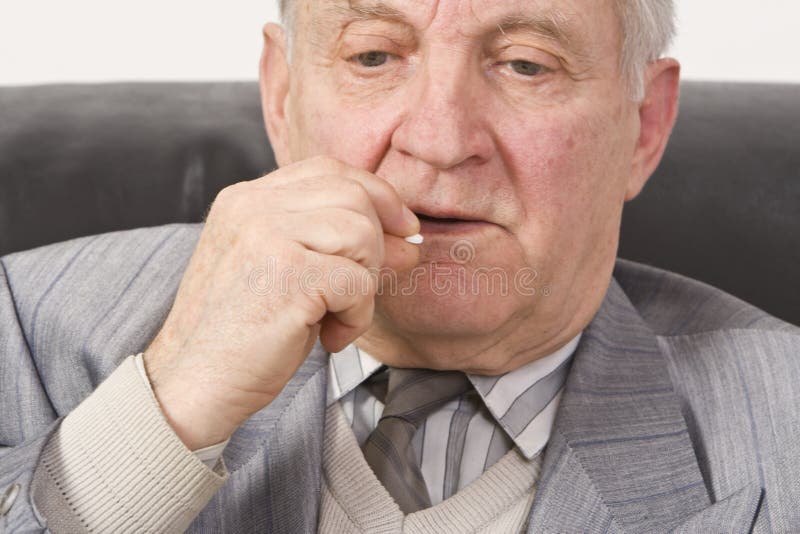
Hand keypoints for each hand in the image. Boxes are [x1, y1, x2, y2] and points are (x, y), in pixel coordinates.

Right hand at [143, 156, 419, 449]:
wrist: (193, 386)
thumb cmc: (241, 335)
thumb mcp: (288, 274)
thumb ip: (336, 245)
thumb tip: (408, 239)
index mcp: (246, 199)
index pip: (328, 170)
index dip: (375, 195)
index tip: (400, 229)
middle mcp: (252, 206)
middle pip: (353, 194)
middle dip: (378, 241)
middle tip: (366, 287)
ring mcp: (267, 234)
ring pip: (361, 232)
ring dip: (365, 281)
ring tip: (338, 315)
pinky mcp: (288, 272)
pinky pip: (358, 281)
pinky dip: (357, 316)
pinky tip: (330, 337)